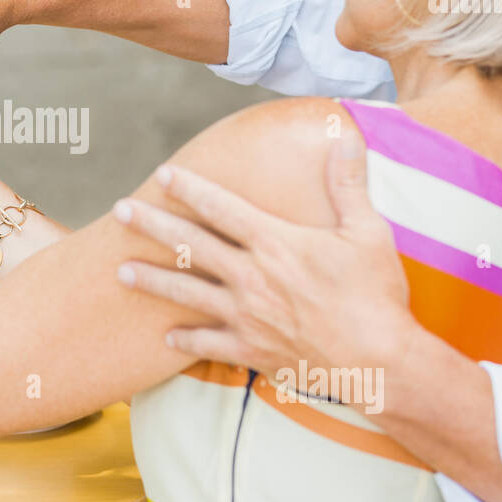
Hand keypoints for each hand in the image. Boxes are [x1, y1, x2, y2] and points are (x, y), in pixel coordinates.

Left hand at [112, 130, 417, 381]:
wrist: (380, 363)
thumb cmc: (377, 295)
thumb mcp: (369, 232)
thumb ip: (349, 184)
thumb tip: (345, 137)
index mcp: (275, 243)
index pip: (221, 207)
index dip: (189, 188)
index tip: (163, 174)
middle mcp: (251, 276)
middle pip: (191, 245)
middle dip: (152, 225)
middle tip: (120, 211)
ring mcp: (246, 315)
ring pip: (186, 293)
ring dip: (152, 281)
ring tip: (121, 271)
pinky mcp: (251, 349)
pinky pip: (207, 342)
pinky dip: (184, 338)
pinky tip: (165, 336)